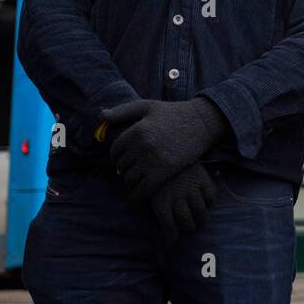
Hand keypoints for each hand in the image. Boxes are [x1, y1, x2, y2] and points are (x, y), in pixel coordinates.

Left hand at [103, 97, 229, 200]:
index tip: (123, 159)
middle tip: (131, 171)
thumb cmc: (174, 113)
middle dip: (124, 169)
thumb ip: (123, 111)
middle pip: (122, 165)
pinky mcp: (164, 171)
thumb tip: (102, 116)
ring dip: (130, 182)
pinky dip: (137, 195)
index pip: (115, 150)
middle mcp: (141, 145)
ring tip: (136, 181)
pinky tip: (137, 196)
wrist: (202, 123)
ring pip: (130, 178)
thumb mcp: (148, 106)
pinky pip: (143, 189)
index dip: (117, 156)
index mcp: (136, 130)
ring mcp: (152, 159)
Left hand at [148, 162, 215, 248]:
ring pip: (201, 213)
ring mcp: (191, 189)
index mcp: (161, 203)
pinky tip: (204, 202)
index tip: (172, 239)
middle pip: (187, 224)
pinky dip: (209, 203)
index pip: (170, 230)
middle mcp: (177, 198)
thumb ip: (155, 212)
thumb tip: (158, 236)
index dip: (172, 238)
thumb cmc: (158, 176)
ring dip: (200, 219)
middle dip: (188, 229)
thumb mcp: (151, 193)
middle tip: (188, 228)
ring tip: (198, 219)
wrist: (168, 146)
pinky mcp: (203, 180)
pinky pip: (210, 198)